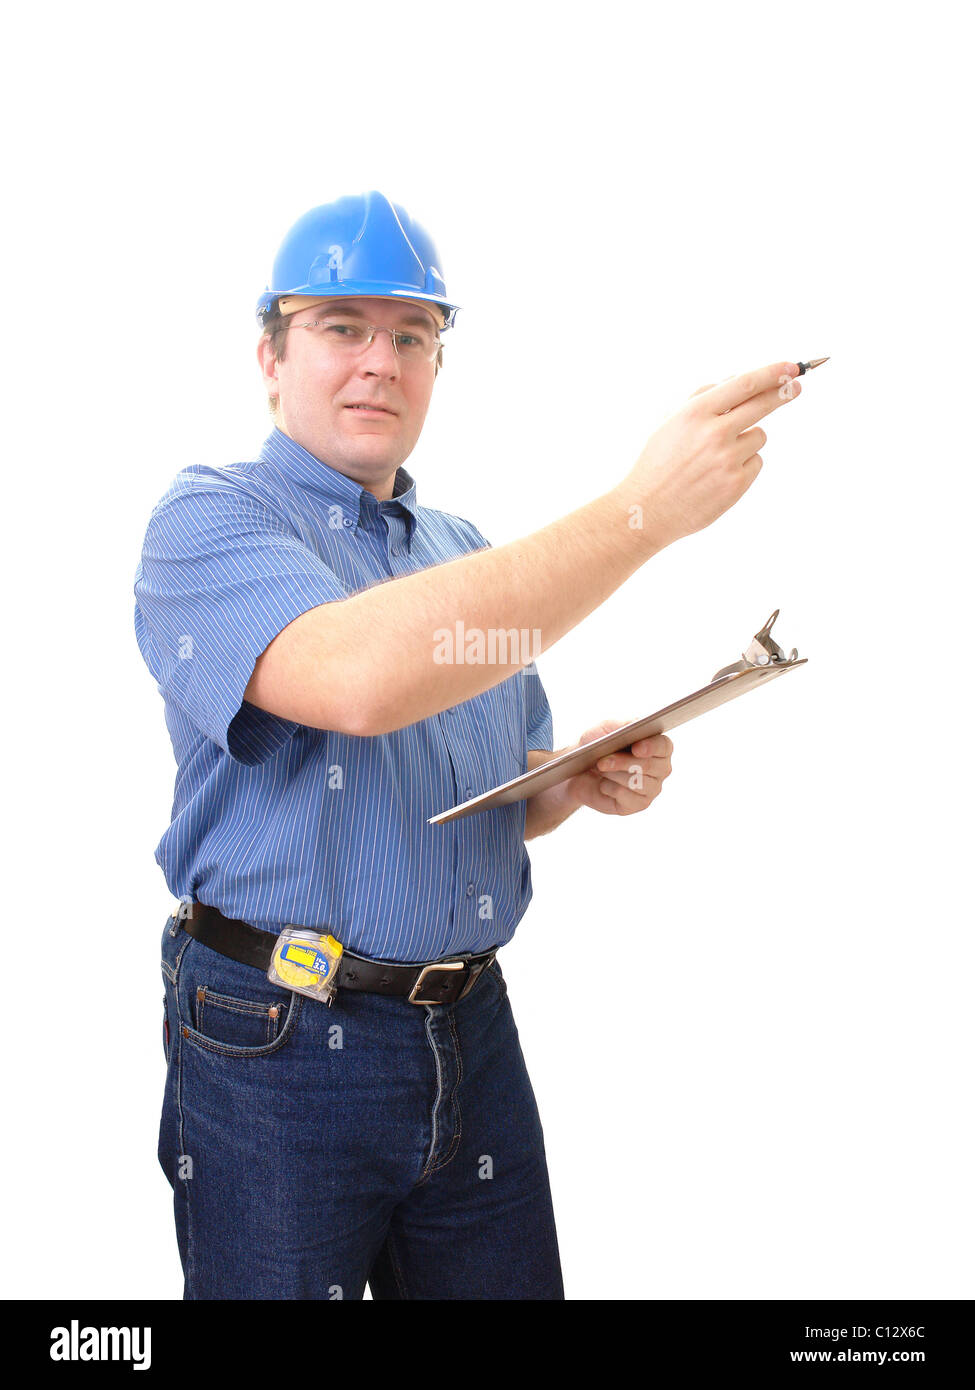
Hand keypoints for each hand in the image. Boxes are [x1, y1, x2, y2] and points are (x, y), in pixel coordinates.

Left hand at [563, 718, 673, 816]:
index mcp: (657, 746)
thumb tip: (634, 724)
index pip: (664, 746)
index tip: (636, 748)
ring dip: (612, 774)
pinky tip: (603, 784)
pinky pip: (624, 796)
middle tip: (602, 761)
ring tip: (600, 769)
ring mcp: (651, 788)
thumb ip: (622, 725)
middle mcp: (660, 768)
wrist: (580, 771)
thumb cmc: (596, 746)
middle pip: (649, 766)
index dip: (652, 747)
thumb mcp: (605, 729)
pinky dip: (608, 788)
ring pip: (635, 782)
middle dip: (622, 762)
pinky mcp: (638, 804)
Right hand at [620, 359, 801, 545]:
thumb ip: (703, 399)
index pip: (744, 384)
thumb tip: (738, 379)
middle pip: (762, 405)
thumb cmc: (658, 464)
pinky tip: (719, 476)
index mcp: (695, 413)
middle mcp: (714, 434)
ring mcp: (727, 460)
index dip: (771, 373)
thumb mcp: (671, 423)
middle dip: (784, 392)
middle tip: (796, 386)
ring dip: (747, 440)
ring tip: (718, 457)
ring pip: (759, 437)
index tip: (790, 367)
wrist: (647, 510)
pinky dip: (744, 465)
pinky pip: (756, 462)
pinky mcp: (736, 484)